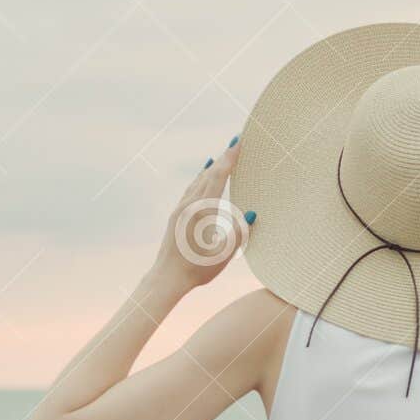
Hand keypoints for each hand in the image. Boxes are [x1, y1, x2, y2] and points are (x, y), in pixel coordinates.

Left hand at [152, 138, 244, 291]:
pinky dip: (201, 177)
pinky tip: (205, 173)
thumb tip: (253, 214)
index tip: (239, 142)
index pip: (218, 176)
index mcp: (201, 210)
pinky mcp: (176, 214)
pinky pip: (192, 188)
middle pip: (209, 173)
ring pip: (198, 179)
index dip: (229, 158)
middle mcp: (188, 204)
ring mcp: (180, 208)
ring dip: (213, 166)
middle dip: (224, 157)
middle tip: (237, 141)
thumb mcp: (224, 254)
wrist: (166, 278)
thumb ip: (239, 233)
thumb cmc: (197, 269)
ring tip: (225, 155)